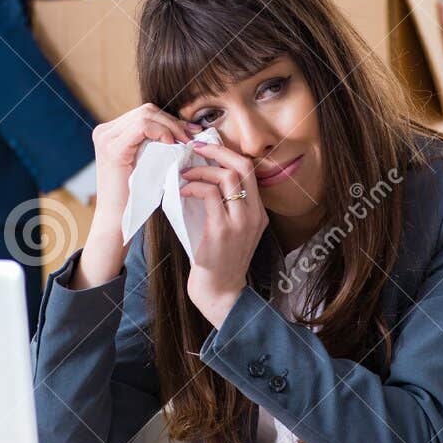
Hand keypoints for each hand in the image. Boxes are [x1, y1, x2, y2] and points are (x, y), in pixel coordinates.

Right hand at [73, 103, 191, 287]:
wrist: (118, 222)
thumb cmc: (137, 196)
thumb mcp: (148, 162)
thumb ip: (157, 143)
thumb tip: (187, 127)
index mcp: (111, 133)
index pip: (145, 114)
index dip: (170, 120)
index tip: (191, 133)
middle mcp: (104, 131)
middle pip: (146, 110)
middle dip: (173, 121)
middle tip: (193, 136)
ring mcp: (106, 138)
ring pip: (145, 114)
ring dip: (171, 127)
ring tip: (185, 142)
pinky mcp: (113, 148)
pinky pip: (142, 126)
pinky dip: (161, 132)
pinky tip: (172, 145)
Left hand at [177, 143, 266, 327]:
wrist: (221, 293)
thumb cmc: (218, 261)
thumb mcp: (230, 230)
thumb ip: (224, 206)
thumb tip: (201, 176)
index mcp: (258, 212)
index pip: (249, 169)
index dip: (227, 153)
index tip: (207, 148)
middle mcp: (254, 214)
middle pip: (243, 166)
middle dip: (217, 151)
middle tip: (195, 148)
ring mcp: (241, 222)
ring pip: (228, 176)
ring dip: (202, 169)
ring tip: (186, 174)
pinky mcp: (222, 230)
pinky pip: (209, 194)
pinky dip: (194, 186)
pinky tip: (184, 190)